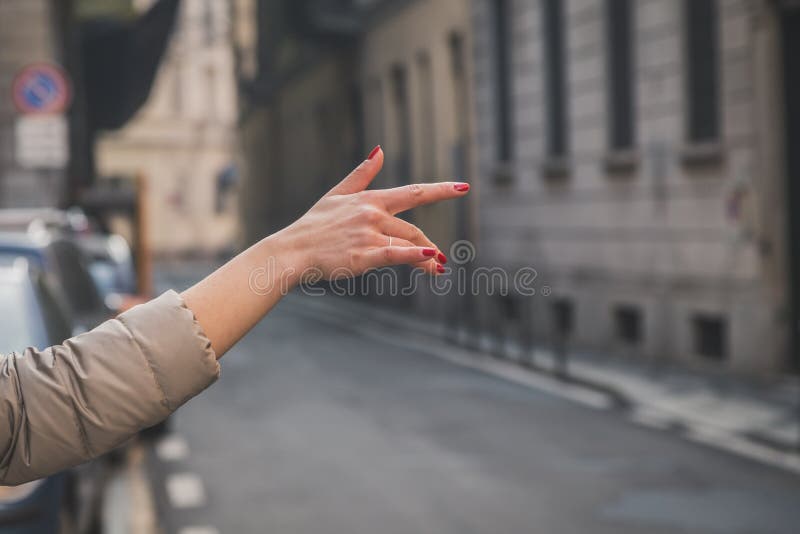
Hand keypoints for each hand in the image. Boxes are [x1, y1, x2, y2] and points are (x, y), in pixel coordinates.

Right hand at [272, 146, 469, 280]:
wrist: (292, 251)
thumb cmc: (313, 225)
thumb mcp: (337, 194)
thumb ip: (362, 175)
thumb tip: (380, 151)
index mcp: (370, 199)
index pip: (413, 192)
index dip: (441, 190)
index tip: (464, 188)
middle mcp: (373, 214)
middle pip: (413, 230)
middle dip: (429, 246)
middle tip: (442, 261)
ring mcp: (368, 234)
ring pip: (408, 245)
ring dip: (427, 258)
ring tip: (437, 270)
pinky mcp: (363, 255)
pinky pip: (394, 254)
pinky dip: (414, 255)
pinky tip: (430, 258)